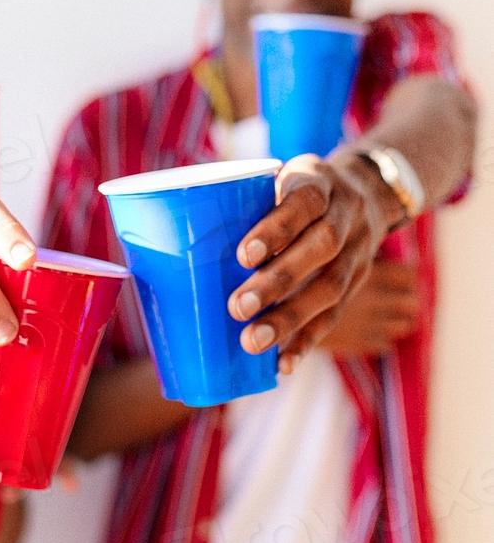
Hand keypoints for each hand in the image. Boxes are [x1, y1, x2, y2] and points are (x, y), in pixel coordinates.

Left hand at [227, 150, 403, 372]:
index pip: (303, 202)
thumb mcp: (278, 179)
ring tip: (252, 341)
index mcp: (319, 181)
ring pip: (331, 286)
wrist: (367, 193)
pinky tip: (283, 363)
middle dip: (279, 280)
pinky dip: (308, 340)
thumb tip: (174, 234)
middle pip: (322, 247)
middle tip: (236, 308)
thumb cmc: (297, 190)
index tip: (243, 255)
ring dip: (290, 318)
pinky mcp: (359, 281)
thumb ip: (242, 202)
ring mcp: (359, 250)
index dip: (276, 228)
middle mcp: (347, 214)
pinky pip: (337, 313)